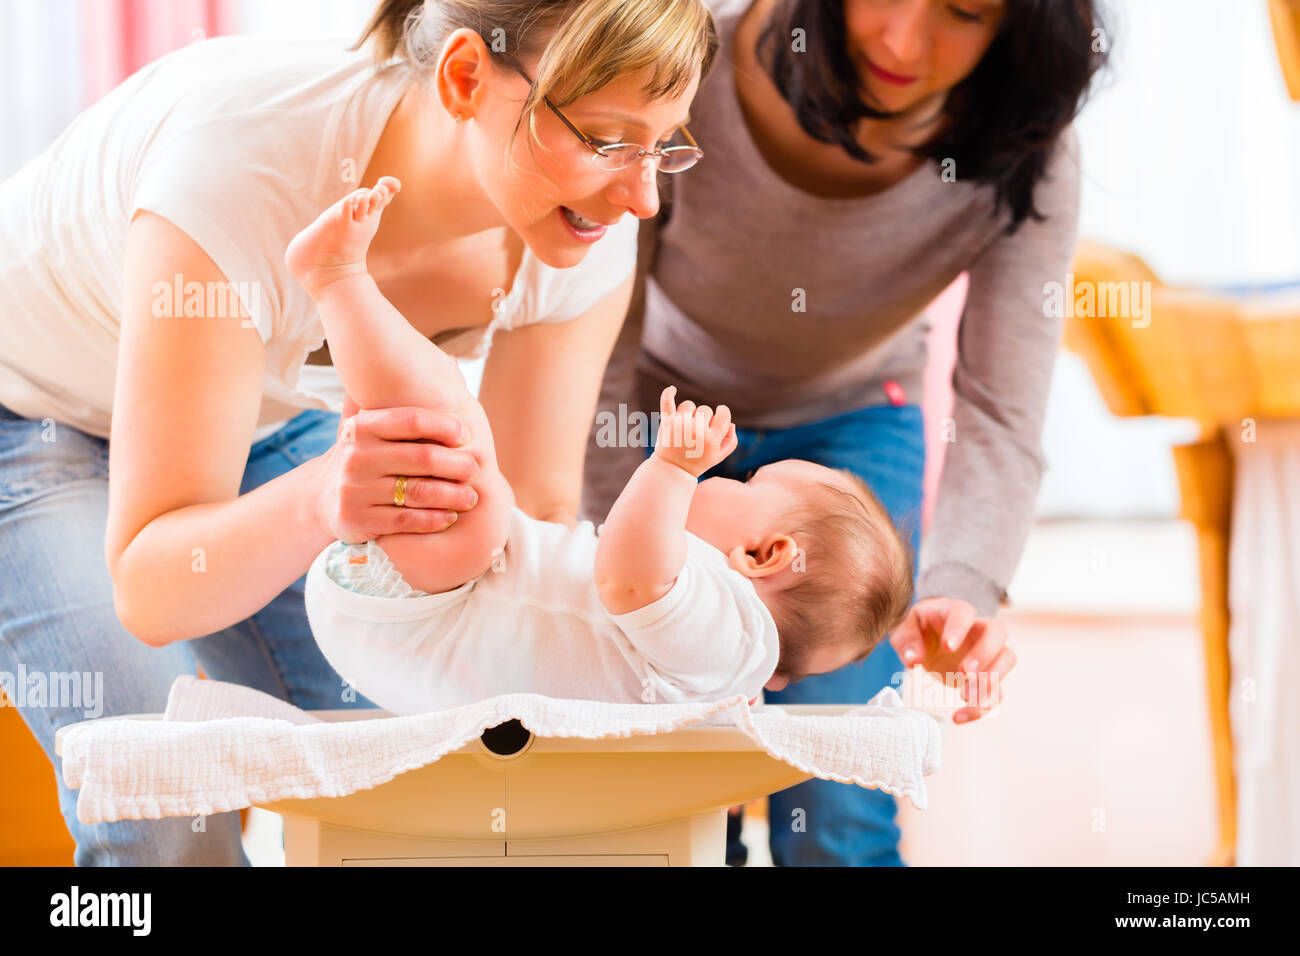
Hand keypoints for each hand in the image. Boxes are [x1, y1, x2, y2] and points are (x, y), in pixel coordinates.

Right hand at [313, 395, 481, 543]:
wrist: (322, 498)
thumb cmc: (364, 459)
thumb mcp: (371, 431)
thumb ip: (404, 410)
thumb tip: (453, 365)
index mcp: (362, 427)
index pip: (411, 420)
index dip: (445, 426)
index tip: (467, 436)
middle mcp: (355, 456)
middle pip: (421, 457)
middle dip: (457, 463)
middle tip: (475, 468)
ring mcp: (354, 490)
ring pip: (419, 492)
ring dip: (452, 495)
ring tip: (471, 497)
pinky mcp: (358, 520)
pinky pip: (407, 520)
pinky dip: (434, 519)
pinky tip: (451, 517)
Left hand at [653, 385, 737, 477]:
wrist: (672, 469)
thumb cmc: (698, 461)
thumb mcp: (718, 456)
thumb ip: (730, 441)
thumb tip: (731, 423)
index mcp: (711, 440)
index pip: (723, 415)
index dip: (722, 412)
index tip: (720, 414)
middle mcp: (696, 431)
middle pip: (705, 409)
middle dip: (704, 417)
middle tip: (698, 432)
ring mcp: (680, 426)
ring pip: (689, 405)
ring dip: (689, 412)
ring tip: (686, 426)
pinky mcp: (666, 423)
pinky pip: (667, 403)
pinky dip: (668, 395)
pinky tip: (672, 389)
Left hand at [889, 596, 1015, 724]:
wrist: (926, 641)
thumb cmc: (916, 629)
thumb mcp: (902, 629)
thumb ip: (906, 641)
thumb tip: (914, 660)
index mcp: (953, 612)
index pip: (964, 612)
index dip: (959, 628)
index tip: (948, 648)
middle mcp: (976, 628)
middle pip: (998, 631)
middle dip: (985, 654)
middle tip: (964, 674)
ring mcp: (986, 651)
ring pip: (1007, 658)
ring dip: (991, 681)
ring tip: (965, 697)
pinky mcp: (986, 674)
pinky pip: (996, 689)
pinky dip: (982, 706)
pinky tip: (959, 716)